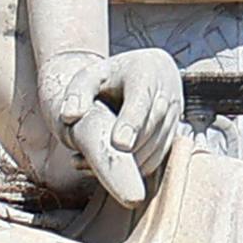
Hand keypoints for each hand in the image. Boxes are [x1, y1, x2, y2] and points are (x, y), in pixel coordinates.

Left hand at [52, 47, 179, 210]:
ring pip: (154, 149)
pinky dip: (132, 170)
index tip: (119, 144)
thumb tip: (69, 117)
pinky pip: (156, 160)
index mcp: (145, 75)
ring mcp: (173, 118)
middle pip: (149, 130)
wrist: (148, 73)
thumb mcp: (91, 75)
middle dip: (123, 152)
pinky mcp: (172, 137)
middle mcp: (165, 96)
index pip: (141, 101)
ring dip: (125, 164)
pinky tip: (105, 170)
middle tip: (84, 162)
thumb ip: (77, 92)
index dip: (131, 124)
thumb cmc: (113, 76)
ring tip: (85, 165)